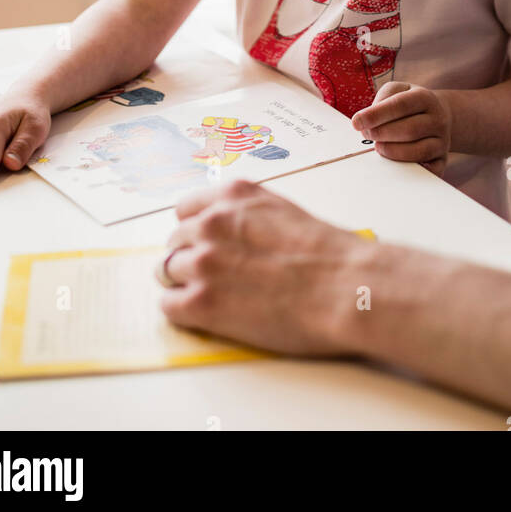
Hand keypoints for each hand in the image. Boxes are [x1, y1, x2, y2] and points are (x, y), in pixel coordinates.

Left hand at [158, 181, 372, 353]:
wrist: (344, 287)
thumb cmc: (328, 254)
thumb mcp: (283, 212)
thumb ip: (248, 216)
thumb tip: (233, 236)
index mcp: (234, 195)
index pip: (185, 209)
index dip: (195, 231)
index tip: (205, 246)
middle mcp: (211, 222)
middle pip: (174, 242)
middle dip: (189, 258)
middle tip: (216, 279)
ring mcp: (203, 262)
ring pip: (166, 273)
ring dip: (185, 285)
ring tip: (215, 298)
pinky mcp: (201, 303)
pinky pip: (168, 306)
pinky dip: (183, 312)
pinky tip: (208, 316)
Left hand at [351, 82, 450, 175]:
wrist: (439, 115)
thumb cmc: (410, 104)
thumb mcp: (397, 90)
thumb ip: (382, 100)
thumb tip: (369, 123)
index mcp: (425, 97)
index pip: (400, 105)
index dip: (376, 114)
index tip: (356, 122)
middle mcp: (438, 119)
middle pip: (409, 130)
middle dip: (382, 134)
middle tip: (367, 135)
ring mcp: (442, 141)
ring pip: (419, 151)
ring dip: (392, 152)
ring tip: (378, 147)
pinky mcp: (442, 160)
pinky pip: (430, 170)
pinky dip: (413, 170)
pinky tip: (399, 165)